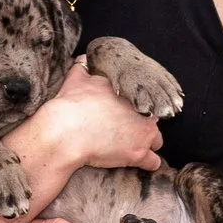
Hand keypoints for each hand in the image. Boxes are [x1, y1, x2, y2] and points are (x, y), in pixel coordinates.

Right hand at [29, 60, 163, 172]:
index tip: (126, 115)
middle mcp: (142, 110)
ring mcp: (143, 133)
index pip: (144, 100)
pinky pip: (153, 162)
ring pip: (157, 141)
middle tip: (127, 132)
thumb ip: (83, 66)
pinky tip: (139, 163)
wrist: (66, 132)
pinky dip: (147, 163)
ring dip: (147, 145)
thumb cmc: (71, 105)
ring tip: (133, 148)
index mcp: (130, 92)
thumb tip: (83, 58)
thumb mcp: (76, 78)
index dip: (135, 109)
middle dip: (142, 126)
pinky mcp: (139, 154)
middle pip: (153, 120)